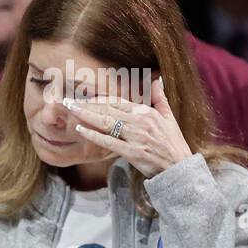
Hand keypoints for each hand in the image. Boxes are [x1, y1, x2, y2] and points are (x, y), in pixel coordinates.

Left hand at [64, 77, 192, 178]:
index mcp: (146, 112)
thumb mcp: (169, 117)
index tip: (84, 96)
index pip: (118, 101)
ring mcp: (136, 137)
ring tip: (70, 109)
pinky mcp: (132, 153)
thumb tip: (158, 79)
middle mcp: (139, 122)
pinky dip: (94, 135)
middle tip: (68, 100)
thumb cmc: (173, 143)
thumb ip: (160, 97)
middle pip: (108, 109)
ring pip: (106, 122)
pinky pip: (109, 142)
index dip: (100, 98)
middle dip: (87, 104)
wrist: (179, 168)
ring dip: (86, 115)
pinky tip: (80, 129)